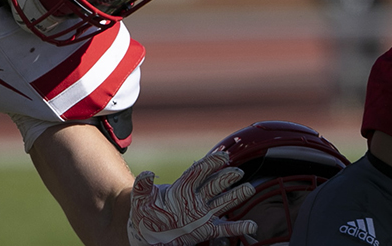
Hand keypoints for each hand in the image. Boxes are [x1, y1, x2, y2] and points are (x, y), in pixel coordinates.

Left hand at [127, 152, 256, 245]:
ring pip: (223, 202)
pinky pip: (225, 227)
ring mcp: (203, 213)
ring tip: (248, 189)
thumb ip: (143, 186)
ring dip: (236, 196)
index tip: (223, 157)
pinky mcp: (206, 228)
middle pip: (215, 184)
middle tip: (237, 172)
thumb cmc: (145, 215)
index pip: (199, 172)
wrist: (147, 234)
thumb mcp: (140, 200)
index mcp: (183, 188)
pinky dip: (238, 227)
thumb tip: (148, 174)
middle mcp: (197, 198)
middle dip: (227, 177)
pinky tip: (251, 225)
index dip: (211, 163)